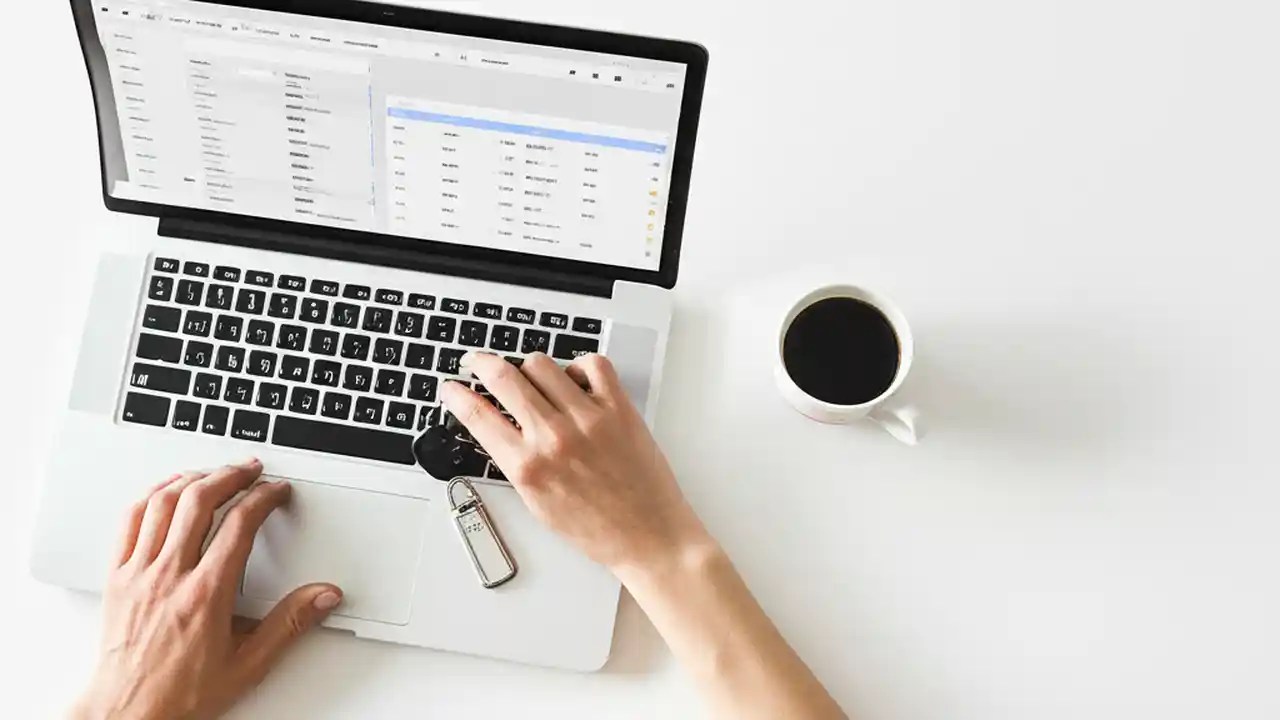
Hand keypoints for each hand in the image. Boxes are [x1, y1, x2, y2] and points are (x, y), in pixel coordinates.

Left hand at [73, 460, 342, 719]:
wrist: (129, 713)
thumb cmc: (182, 694)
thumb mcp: (249, 664)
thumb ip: (291, 624)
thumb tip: (324, 597)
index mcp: (206, 594)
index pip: (240, 525)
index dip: (264, 498)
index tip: (277, 492)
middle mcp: (169, 576)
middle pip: (200, 500)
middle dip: (231, 475)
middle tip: (251, 469)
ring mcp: (138, 573)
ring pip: (163, 503)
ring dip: (192, 478)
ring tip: (214, 472)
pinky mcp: (117, 577)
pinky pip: (131, 521)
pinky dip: (152, 496)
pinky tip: (167, 491)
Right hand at [441, 352, 709, 571]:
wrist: (648, 536)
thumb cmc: (597, 528)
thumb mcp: (537, 504)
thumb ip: (515, 463)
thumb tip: (496, 430)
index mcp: (527, 467)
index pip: (477, 415)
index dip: (456, 395)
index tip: (451, 388)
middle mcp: (553, 437)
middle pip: (503, 376)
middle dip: (482, 363)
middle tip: (478, 363)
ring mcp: (587, 418)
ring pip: (541, 364)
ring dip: (529, 366)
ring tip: (532, 378)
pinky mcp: (619, 409)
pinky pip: (592, 364)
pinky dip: (578, 365)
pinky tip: (575, 380)